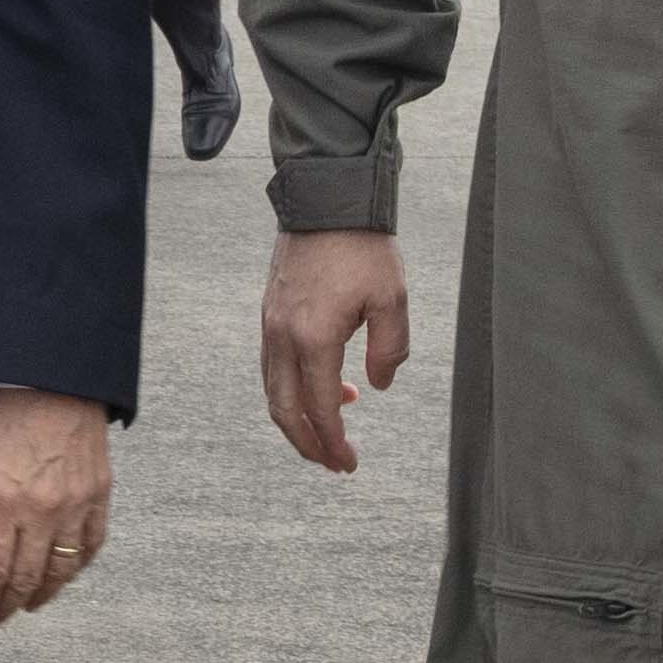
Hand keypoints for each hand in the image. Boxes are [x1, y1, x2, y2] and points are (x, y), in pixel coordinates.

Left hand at [0, 385, 113, 628]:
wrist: (48, 376)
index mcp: (1, 503)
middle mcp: (41, 511)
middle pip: (25, 580)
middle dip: (6, 607)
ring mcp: (75, 505)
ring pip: (62, 571)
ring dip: (42, 595)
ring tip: (26, 605)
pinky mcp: (99, 494)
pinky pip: (91, 545)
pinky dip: (76, 568)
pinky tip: (62, 575)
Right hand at [259, 226, 411, 476]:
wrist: (326, 199)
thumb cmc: (363, 246)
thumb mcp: (392, 299)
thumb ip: (390, 350)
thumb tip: (376, 386)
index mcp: (314, 338)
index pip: (320, 408)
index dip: (334, 443)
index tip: (350, 462)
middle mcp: (283, 337)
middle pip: (285, 411)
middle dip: (308, 444)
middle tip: (335, 462)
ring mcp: (271, 325)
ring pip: (274, 391)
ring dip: (298, 420)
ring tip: (330, 431)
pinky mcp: (269, 313)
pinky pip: (273, 367)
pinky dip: (292, 390)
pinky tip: (324, 386)